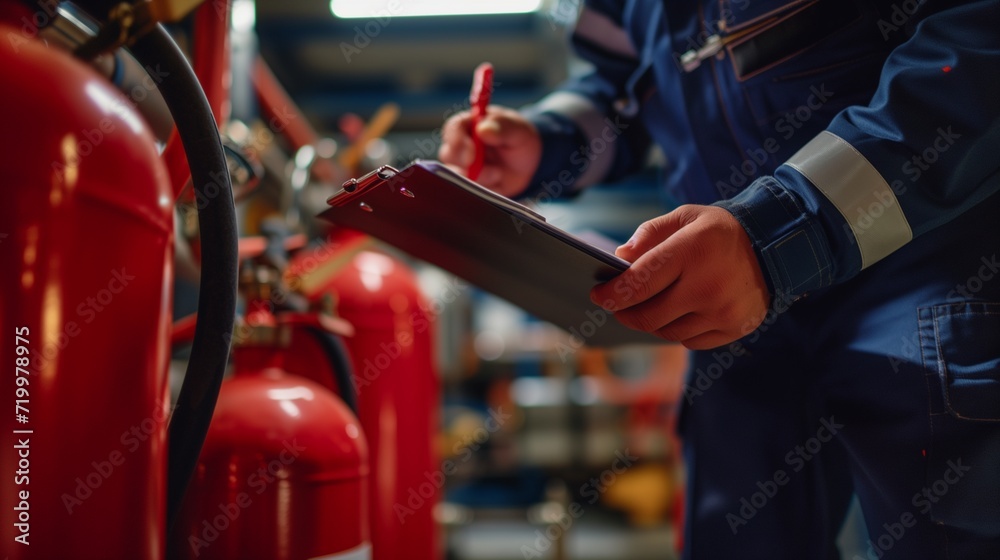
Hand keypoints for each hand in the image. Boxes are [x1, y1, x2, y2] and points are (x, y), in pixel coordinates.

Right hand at [439, 106, 540, 196]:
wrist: (528, 164)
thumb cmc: (519, 139)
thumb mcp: (518, 130)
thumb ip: (502, 127)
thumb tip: (482, 129)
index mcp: (469, 123)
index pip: (454, 128)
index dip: (458, 141)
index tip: (471, 155)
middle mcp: (460, 144)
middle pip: (448, 154)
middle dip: (465, 164)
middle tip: (486, 168)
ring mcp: (461, 165)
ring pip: (456, 174)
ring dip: (479, 177)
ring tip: (499, 173)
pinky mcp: (467, 183)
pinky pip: (466, 189)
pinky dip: (482, 188)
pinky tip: (496, 181)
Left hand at [590, 205, 770, 349]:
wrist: (775, 247)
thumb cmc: (720, 231)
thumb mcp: (686, 217)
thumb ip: (650, 234)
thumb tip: (620, 258)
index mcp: (691, 252)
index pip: (638, 283)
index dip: (612, 294)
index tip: (597, 295)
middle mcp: (706, 286)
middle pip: (647, 316)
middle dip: (624, 313)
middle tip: (616, 305)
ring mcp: (721, 312)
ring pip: (666, 331)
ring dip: (650, 322)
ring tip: (646, 307)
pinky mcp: (733, 329)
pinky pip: (690, 340)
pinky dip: (677, 330)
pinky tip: (678, 313)